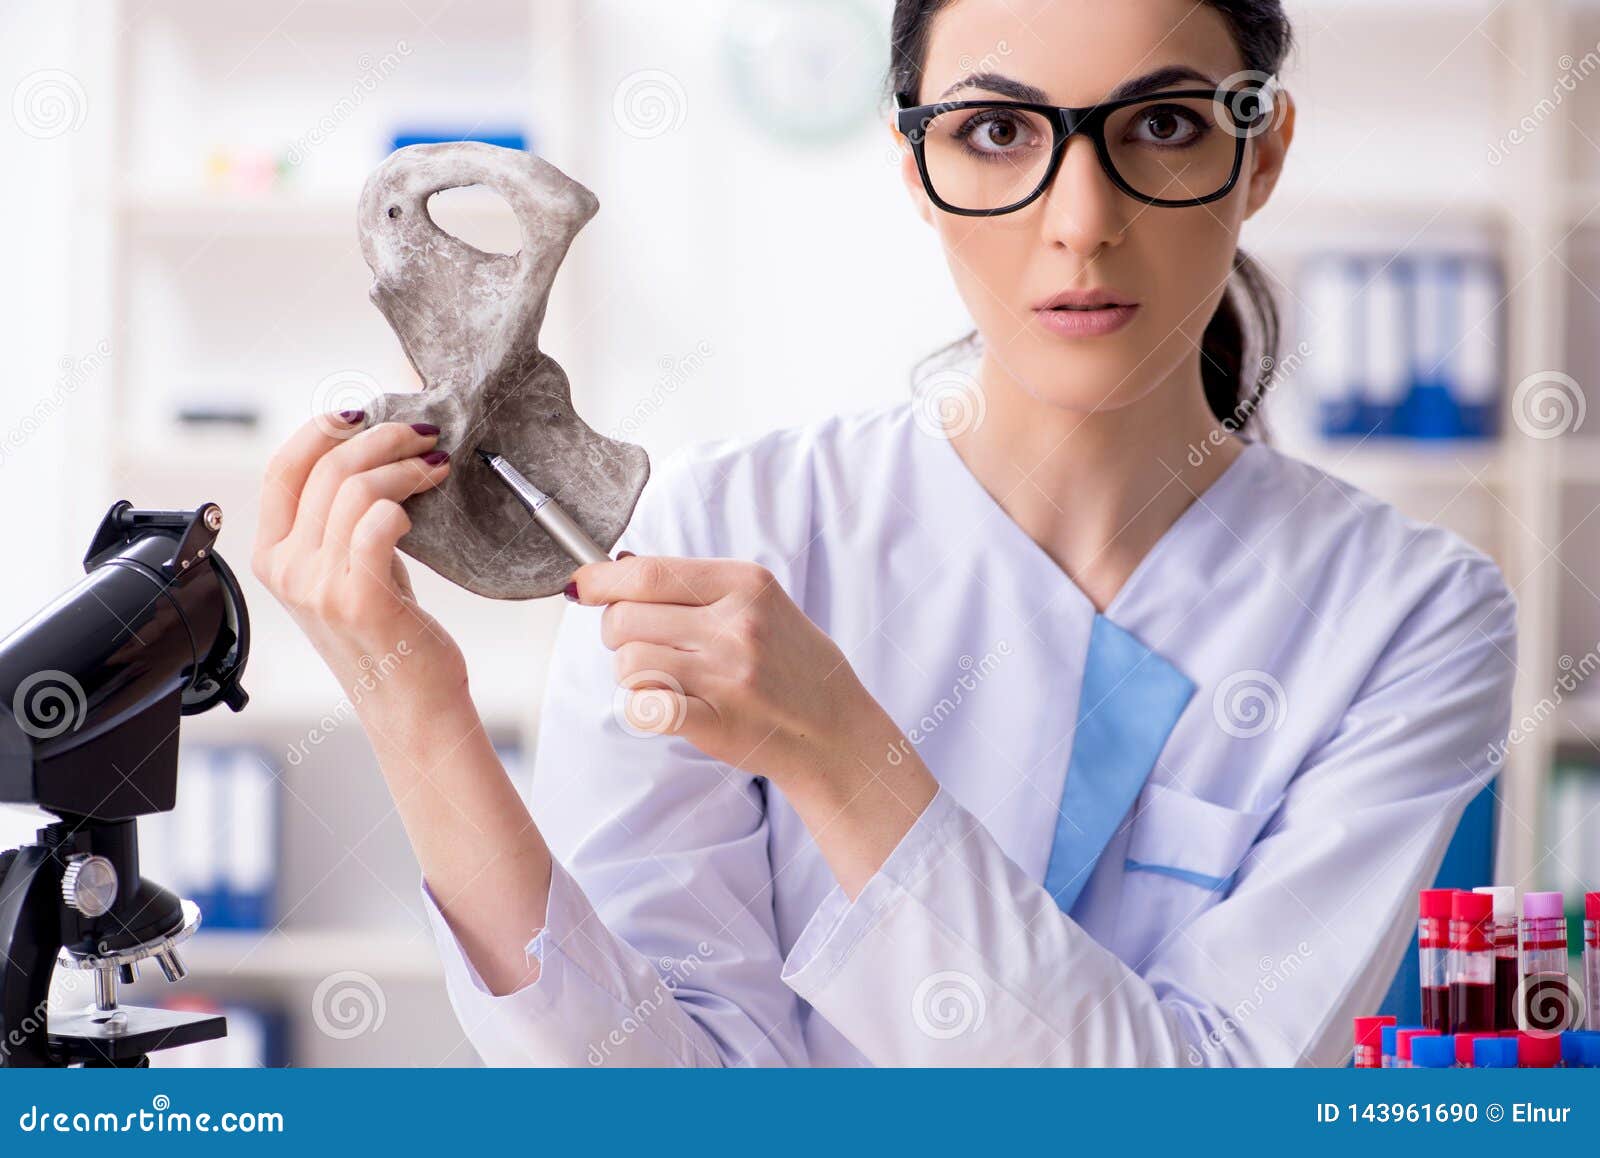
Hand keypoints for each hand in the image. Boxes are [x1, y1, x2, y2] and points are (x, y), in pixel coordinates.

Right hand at [252, 414, 466, 703]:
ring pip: (356, 488)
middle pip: (325, 468)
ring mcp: (318, 587)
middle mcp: (286, 571)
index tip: (363, 412)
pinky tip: (424, 509)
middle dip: (383, 437)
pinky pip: (378, 522)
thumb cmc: (389, 634)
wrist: (411, 702)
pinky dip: (405, 504)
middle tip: (424, 435)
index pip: (282, 469)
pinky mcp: (358, 599)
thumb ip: (341, 521)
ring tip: (436, 467)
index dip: (321, 429)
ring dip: (405, 466)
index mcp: (272, 557)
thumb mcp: (348, 568)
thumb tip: (369, 452)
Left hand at [571, 555, 906, 790]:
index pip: (648, 573)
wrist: (833, 730)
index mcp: (746, 584)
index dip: (602, 579)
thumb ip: (697, 587)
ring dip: (632, 673)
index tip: (582, 585)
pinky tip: (662, 706)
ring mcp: (726, 675)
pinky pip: (644, 708)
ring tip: (665, 678)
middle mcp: (736, 625)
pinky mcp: (716, 722)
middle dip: (616, 632)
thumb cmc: (792, 664)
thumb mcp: (760, 604)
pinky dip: (641, 707)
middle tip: (640, 644)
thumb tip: (618, 567)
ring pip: (628, 663)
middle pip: (626, 618)